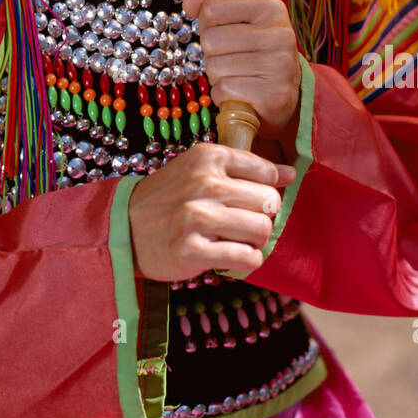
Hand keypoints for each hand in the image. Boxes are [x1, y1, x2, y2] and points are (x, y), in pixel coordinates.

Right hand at [127, 142, 296, 280]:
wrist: (125, 227)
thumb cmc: (169, 198)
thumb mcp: (201, 169)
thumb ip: (246, 169)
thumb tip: (292, 173)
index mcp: (209, 157)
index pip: (267, 172)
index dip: (267, 189)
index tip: (252, 200)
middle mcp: (204, 183)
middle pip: (269, 202)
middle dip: (262, 216)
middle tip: (242, 222)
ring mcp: (197, 217)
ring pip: (261, 230)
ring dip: (255, 240)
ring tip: (236, 239)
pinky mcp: (192, 250)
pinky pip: (246, 258)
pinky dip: (246, 260)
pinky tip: (230, 255)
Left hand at [183, 0, 301, 140]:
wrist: (285, 95)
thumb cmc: (256, 54)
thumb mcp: (240, 23)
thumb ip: (215, 8)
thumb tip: (189, 2)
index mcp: (270, 8)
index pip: (212, 8)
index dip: (207, 25)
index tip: (224, 34)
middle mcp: (280, 33)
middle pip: (210, 39)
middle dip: (212, 54)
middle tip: (232, 60)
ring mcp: (279, 65)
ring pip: (214, 67)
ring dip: (218, 77)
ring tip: (239, 77)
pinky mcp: (273, 95)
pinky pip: (223, 90)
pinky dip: (224, 95)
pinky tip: (242, 93)